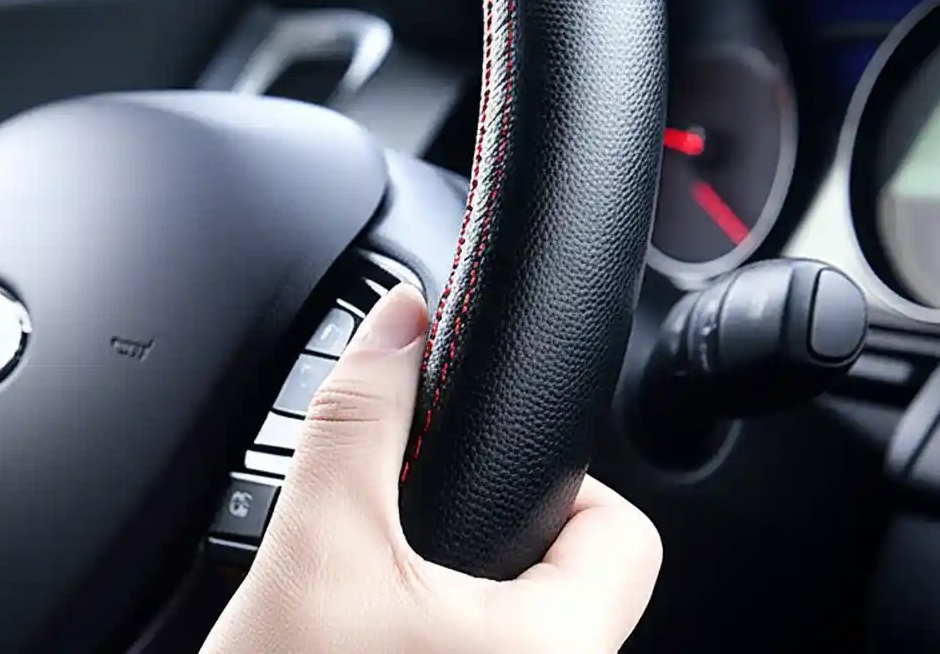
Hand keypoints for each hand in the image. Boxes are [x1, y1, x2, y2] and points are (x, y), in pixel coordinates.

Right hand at [203, 285, 661, 652]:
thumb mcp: (316, 547)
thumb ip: (361, 421)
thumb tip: (400, 320)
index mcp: (558, 651)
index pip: (622, 532)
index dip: (551, 487)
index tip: (473, 484)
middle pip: (567, 585)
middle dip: (484, 551)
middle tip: (402, 555)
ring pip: (518, 636)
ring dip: (453, 603)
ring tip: (372, 611)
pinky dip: (436, 646)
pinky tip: (367, 650)